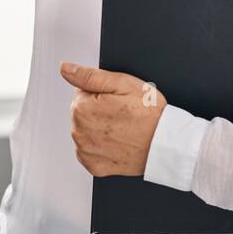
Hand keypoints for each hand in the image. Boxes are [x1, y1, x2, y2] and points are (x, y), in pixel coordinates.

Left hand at [60, 61, 166, 177]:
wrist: (166, 145)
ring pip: (85, 131)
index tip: (117, 101)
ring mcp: (85, 151)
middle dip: (98, 110)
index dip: (102, 93)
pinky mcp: (93, 165)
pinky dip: (101, 147)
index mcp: (82, 108)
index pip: (82, 92)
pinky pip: (90, 151)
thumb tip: (66, 69)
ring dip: (99, 128)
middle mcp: (78, 131)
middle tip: (122, 114)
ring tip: (122, 128)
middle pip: (82, 112)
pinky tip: (118, 142)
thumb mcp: (123, 84)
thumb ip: (90, 76)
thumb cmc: (150, 114)